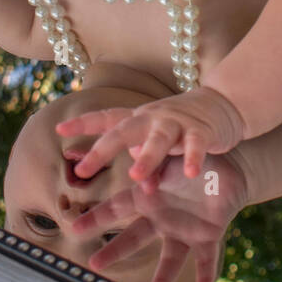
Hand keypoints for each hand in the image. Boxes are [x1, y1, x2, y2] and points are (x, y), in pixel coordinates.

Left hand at [55, 86, 246, 184]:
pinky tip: (188, 173)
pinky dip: (192, 158)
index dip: (83, 124)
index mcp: (137, 119)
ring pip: (158, 138)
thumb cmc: (177, 125)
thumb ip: (124, 150)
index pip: (106, 118)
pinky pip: (195, 145)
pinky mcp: (201, 130)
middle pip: (124, 130)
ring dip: (146, 157)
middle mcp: (152, 118)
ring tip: (134, 177)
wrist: (222, 104)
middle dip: (103, 149)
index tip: (59, 130)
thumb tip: (89, 163)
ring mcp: (176, 123)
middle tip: (82, 169)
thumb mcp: (148, 135)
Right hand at [72, 151, 248, 281]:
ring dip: (161, 281)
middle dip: (115, 251)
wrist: (229, 167)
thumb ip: (153, 165)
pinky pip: (205, 260)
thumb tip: (136, 169)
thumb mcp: (171, 158)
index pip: (116, 208)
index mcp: (149, 199)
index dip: (95, 218)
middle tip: (93, 266)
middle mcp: (162, 219)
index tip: (74, 228)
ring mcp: (183, 230)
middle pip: (134, 238)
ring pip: (170, 260)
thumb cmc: (195, 159)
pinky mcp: (207, 235)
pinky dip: (205, 279)